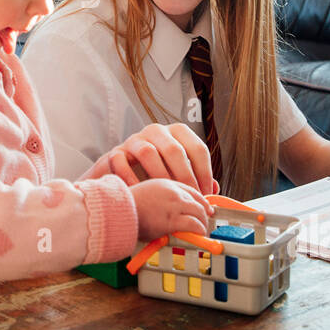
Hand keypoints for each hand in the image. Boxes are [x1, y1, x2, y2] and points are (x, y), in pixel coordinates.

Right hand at [94, 123, 215, 194]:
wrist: (122, 172)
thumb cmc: (156, 172)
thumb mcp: (179, 171)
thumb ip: (196, 177)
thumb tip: (214, 189)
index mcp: (177, 133)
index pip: (197, 148)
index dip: (204, 173)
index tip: (206, 194)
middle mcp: (157, 131)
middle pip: (173, 149)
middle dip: (184, 176)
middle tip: (188, 198)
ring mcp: (134, 140)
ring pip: (148, 152)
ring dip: (159, 176)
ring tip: (166, 195)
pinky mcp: (115, 152)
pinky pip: (122, 162)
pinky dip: (131, 178)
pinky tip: (141, 193)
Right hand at [131, 178, 213, 238]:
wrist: (116, 212)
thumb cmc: (125, 207)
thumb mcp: (144, 194)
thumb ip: (159, 197)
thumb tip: (165, 210)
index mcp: (165, 183)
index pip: (191, 189)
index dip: (201, 200)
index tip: (206, 208)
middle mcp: (172, 191)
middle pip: (198, 200)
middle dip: (204, 213)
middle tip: (205, 222)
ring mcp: (173, 204)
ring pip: (199, 211)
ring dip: (203, 223)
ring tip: (202, 231)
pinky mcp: (171, 219)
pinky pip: (193, 224)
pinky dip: (199, 230)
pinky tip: (198, 234)